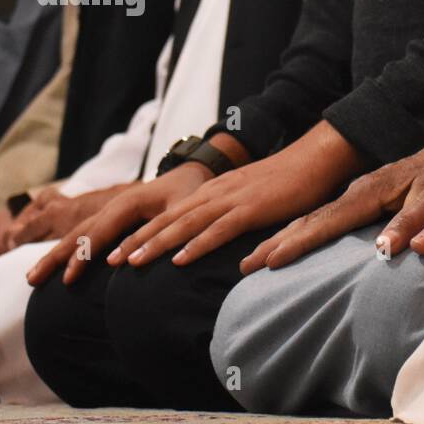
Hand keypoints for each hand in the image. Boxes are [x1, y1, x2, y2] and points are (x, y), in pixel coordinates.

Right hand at [26, 164, 209, 285]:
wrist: (193, 173)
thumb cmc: (191, 193)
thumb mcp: (181, 213)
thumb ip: (157, 234)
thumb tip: (125, 262)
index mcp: (126, 204)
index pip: (98, 233)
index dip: (82, 256)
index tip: (68, 279)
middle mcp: (113, 206)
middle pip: (78, 233)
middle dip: (55, 257)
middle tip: (32, 280)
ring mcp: (110, 211)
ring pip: (77, 234)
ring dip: (55, 255)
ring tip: (33, 277)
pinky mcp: (114, 219)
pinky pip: (86, 235)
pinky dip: (69, 250)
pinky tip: (59, 267)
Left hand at [115, 121, 361, 268]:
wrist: (315, 159)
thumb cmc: (290, 183)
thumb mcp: (254, 199)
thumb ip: (235, 216)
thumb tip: (220, 237)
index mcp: (215, 191)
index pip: (171, 214)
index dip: (143, 233)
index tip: (119, 251)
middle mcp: (216, 193)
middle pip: (168, 219)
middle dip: (137, 240)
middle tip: (108, 261)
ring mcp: (232, 199)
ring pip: (185, 225)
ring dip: (156, 245)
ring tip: (130, 264)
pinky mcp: (251, 209)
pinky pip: (218, 230)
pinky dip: (196, 245)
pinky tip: (179, 261)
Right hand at [241, 122, 423, 272]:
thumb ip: (413, 220)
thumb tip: (385, 249)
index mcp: (369, 191)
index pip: (327, 222)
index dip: (299, 243)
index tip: (271, 260)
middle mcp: (356, 191)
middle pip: (309, 220)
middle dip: (277, 243)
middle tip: (246, 266)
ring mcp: (357, 194)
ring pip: (312, 218)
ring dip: (283, 238)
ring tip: (255, 260)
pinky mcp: (362, 199)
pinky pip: (324, 219)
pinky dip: (302, 233)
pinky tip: (289, 245)